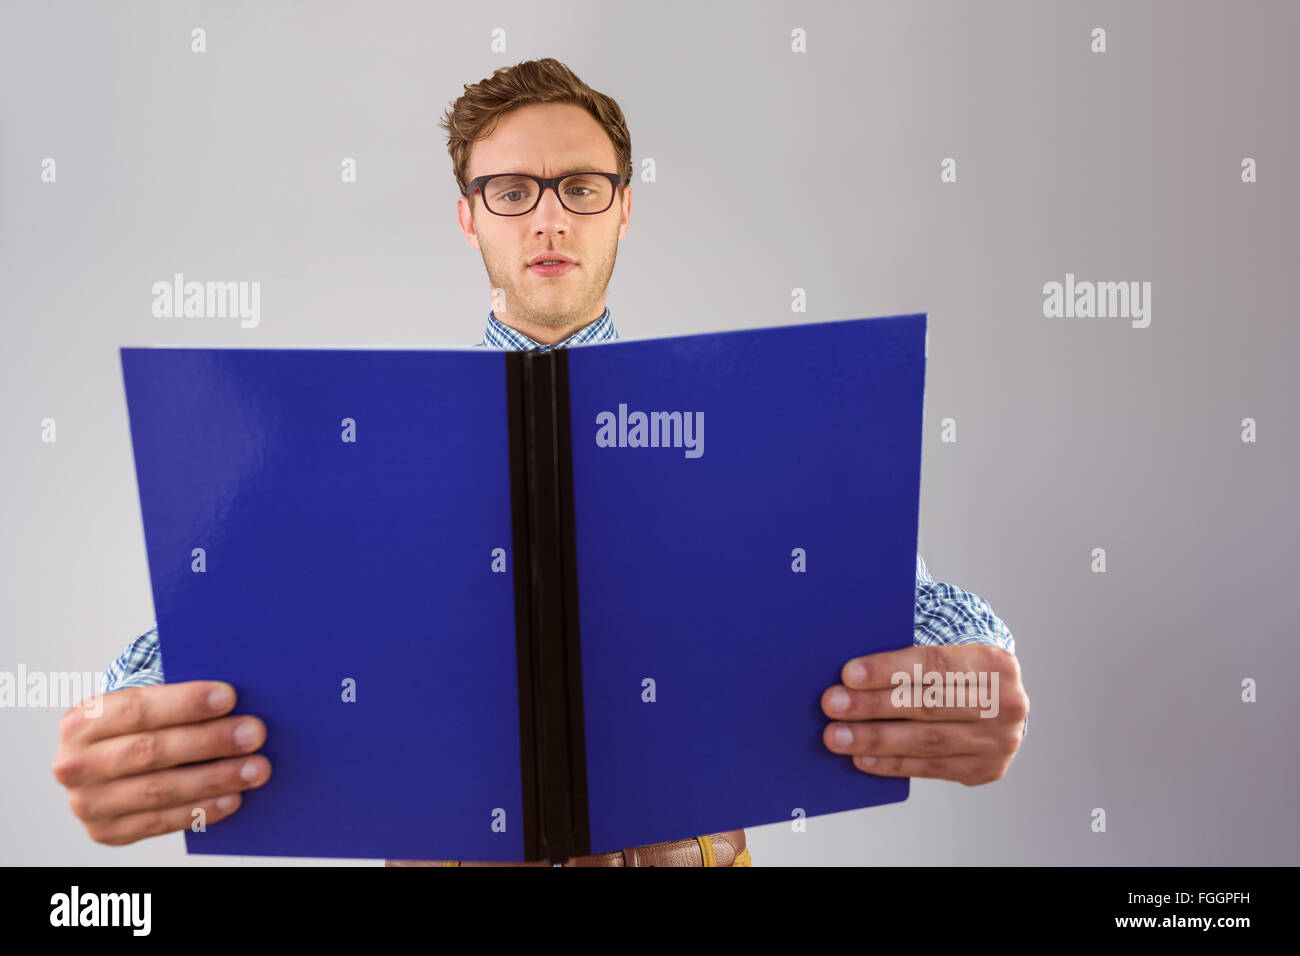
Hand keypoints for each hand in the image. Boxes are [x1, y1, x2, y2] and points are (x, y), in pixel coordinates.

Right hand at [52, 681, 271, 844]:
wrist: (106, 767)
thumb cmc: (140, 728)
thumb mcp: (143, 705)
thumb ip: (177, 700)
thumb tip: (235, 697)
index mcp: (81, 721)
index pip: (136, 708)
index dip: (185, 703)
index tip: (230, 697)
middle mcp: (75, 764)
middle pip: (151, 750)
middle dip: (209, 741)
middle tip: (255, 733)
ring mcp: (88, 803)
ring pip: (159, 789)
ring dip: (215, 779)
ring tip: (257, 768)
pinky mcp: (107, 832)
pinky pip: (160, 822)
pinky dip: (201, 810)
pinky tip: (234, 798)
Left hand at [820, 644, 1028, 785]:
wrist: (998, 706)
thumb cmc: (956, 675)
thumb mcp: (949, 656)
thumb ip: (911, 661)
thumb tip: (850, 674)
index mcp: (994, 663)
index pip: (934, 664)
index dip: (889, 670)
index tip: (848, 675)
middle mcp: (1006, 703)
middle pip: (928, 705)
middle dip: (874, 706)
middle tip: (833, 705)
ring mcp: (999, 741)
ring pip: (927, 741)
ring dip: (876, 739)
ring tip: (838, 736)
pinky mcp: (986, 769)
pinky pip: (931, 769)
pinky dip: (893, 764)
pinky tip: (863, 759)